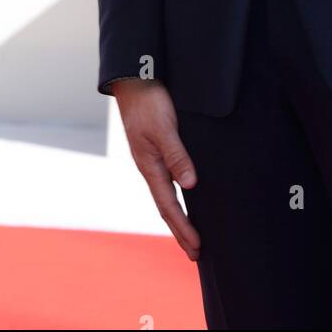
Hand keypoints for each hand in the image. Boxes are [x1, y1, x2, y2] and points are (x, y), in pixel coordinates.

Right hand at [113, 80, 200, 260]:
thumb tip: (190, 185)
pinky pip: (169, 177)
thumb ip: (176, 155)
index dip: (183, 228)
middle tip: (196, 253)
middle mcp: (151, 166)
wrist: (135, 77)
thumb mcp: (163, 127)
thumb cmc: (148, 101)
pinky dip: (178, 193)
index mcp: (150, 166)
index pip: (168, 206)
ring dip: (179, 215)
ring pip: (167, 193)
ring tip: (191, 232)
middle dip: (180, 230)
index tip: (197, 248)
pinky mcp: (157, 146)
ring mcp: (153, 157)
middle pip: (167, 206)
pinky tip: (187, 193)